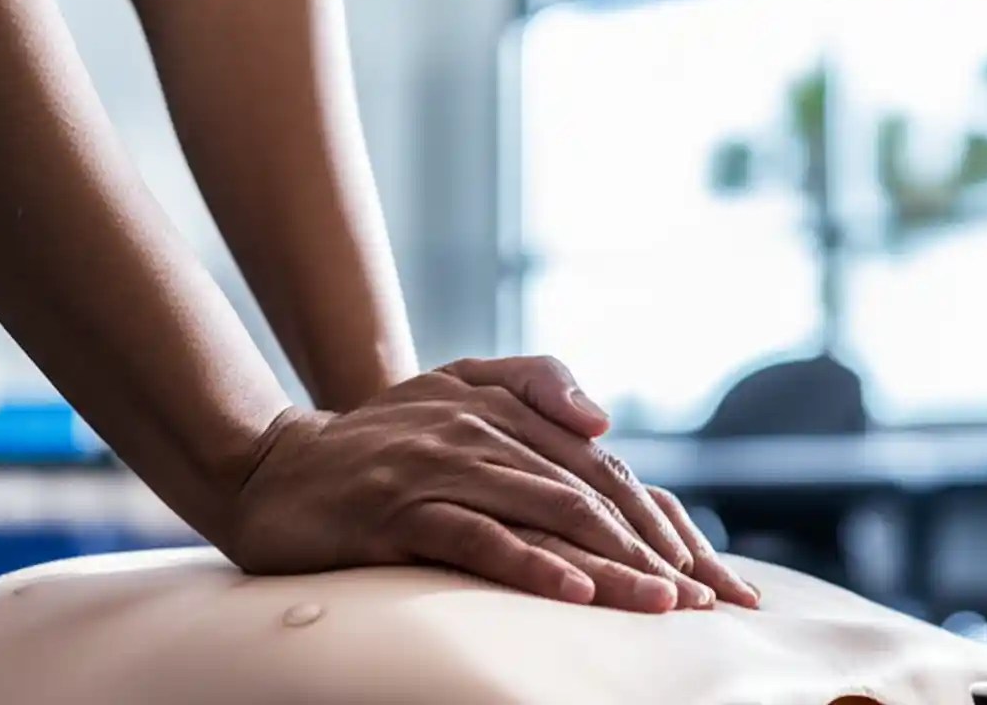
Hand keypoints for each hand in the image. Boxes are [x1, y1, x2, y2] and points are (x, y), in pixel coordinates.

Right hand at [228, 368, 719, 611]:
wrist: (277, 466)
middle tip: (706, 601)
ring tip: (662, 603)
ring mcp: (441, 470)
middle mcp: (482, 433)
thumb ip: (533, 383)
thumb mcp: (456, 385)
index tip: (709, 573)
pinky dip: (530, 564)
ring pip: (546, 515)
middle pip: (590, 494)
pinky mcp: (399, 512)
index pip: (605, 468)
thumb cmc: (382, 437)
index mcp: (506, 409)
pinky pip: (476, 538)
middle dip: (655, 549)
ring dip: (612, 563)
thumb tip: (603, 422)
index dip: (662, 519)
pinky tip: (575, 592)